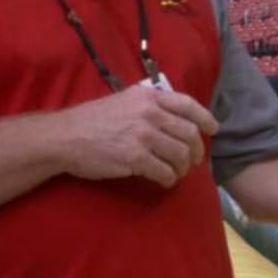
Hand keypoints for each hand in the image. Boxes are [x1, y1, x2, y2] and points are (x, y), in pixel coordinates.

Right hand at [54, 85, 218, 188]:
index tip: (213, 129)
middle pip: (189, 133)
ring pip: (180, 155)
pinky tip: (164, 180)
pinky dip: (169, 179)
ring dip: (183, 167)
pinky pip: (165, 172)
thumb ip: (148, 106)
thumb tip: (173, 119)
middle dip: (196, 150)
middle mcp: (149, 113)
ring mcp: (143, 135)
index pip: (187, 104)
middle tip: (194, 161)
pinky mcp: (135, 158)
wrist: (64, 137)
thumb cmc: (92, 120)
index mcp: (148, 96)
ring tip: (177, 172)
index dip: (205, 118)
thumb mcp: (123, 101)